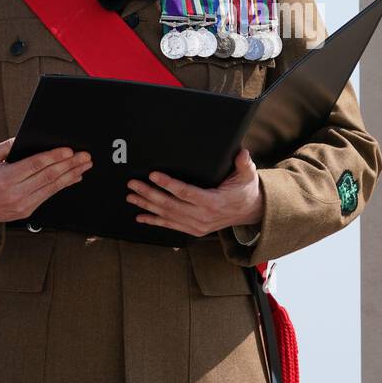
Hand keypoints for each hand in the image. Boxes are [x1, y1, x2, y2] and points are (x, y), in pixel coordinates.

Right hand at [0, 137, 91, 226]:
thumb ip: (5, 147)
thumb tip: (24, 138)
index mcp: (4, 178)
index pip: (35, 165)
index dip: (54, 157)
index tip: (68, 150)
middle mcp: (15, 193)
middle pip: (48, 176)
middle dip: (69, 165)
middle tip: (85, 155)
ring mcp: (22, 204)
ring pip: (52, 187)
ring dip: (72, 175)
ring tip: (85, 165)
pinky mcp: (27, 211)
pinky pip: (49, 196)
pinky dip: (64, 185)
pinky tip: (74, 177)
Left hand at [126, 148, 263, 237]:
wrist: (250, 211)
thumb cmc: (245, 190)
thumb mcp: (248, 175)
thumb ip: (244, 163)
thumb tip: (242, 152)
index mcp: (213, 202)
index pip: (185, 192)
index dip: (168, 184)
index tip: (153, 175)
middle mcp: (202, 216)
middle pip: (170, 205)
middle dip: (149, 194)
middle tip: (133, 184)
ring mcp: (197, 225)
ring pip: (167, 215)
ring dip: (147, 206)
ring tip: (131, 197)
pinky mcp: (194, 230)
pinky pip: (171, 225)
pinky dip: (154, 221)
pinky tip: (140, 216)